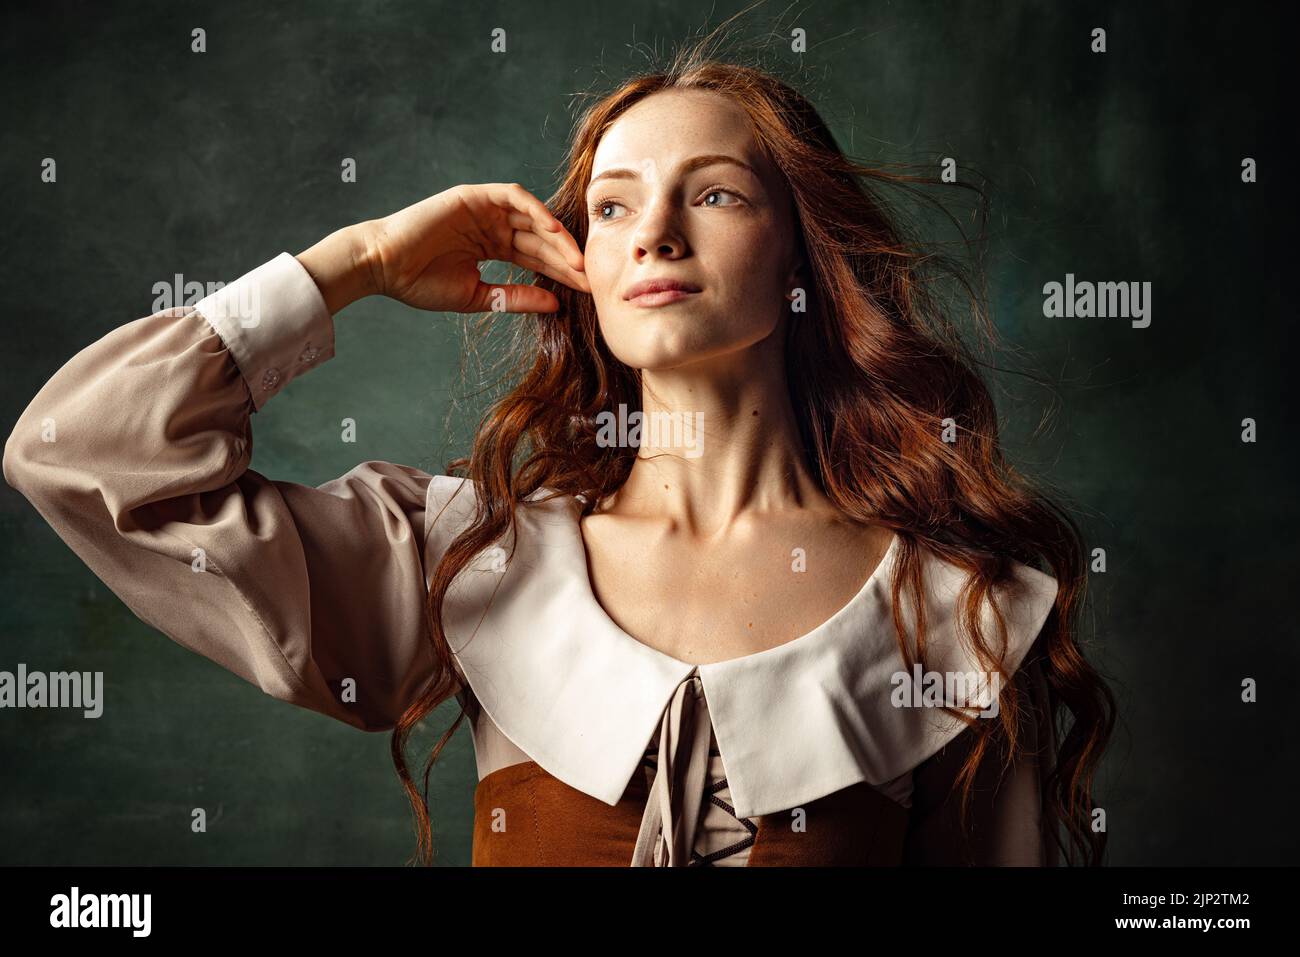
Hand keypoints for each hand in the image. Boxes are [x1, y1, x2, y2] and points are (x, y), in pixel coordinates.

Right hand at [365, 182, 589, 313]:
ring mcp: (484, 209)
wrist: (384, 266)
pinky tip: (554, 229)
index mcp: (493, 247)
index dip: (560, 273)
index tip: (584, 290)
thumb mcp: (479, 296)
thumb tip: (556, 306)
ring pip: (532, 217)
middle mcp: (492, 225)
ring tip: (576, 259)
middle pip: (540, 238)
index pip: (536, 258)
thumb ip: (516, 298)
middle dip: (566, 258)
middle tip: (590, 276)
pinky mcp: (474, 195)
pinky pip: (513, 197)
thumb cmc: (422, 283)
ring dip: (557, 236)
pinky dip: (535, 210)